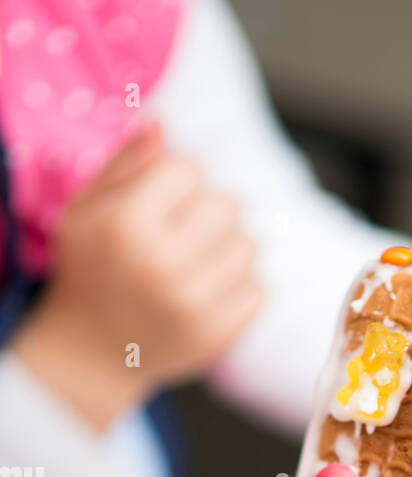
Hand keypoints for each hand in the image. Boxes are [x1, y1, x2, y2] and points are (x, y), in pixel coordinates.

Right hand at [12, 122, 262, 428]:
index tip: (163, 201)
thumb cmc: (91, 270)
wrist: (92, 351)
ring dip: (229, 248)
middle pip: (228, 203)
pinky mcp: (217, 336)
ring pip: (249, 245)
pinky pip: (259, 291)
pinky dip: (240, 288)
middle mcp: (162, 263)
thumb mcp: (86, 210)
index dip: (179, 179)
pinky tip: (209, 293)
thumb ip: (125, 165)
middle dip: (209, 211)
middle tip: (183, 233)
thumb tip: (164, 124)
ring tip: (197, 262)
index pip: (190, 169)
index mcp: (127, 224)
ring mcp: (193, 304)